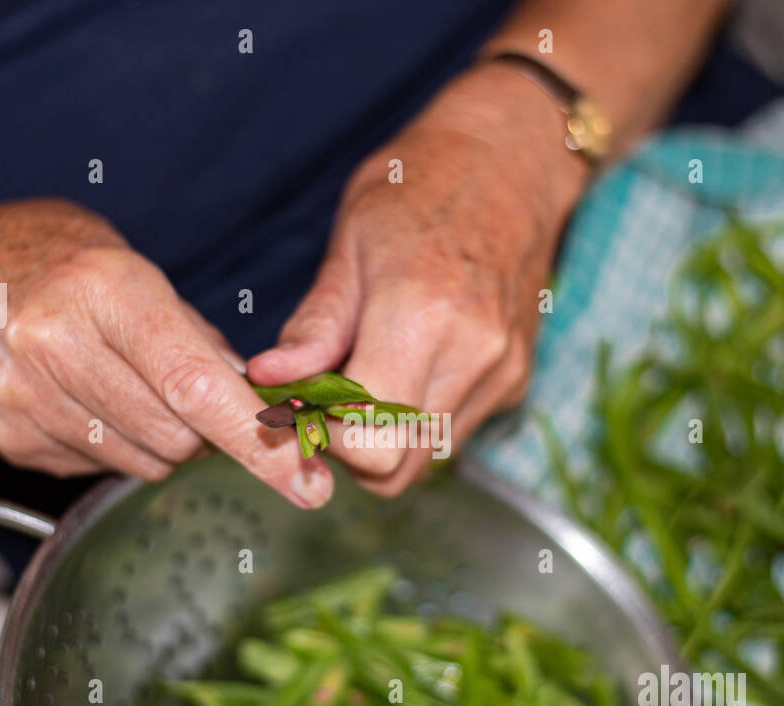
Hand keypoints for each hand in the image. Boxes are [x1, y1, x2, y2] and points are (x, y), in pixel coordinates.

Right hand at [0, 199, 333, 507]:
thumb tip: (261, 400)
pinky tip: (92, 401)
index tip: (309, 481)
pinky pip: (101, 468)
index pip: (198, 386)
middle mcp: (58, 344)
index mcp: (104, 289)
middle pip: (178, 436)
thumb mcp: (128, 268)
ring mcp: (28, 398)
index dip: (260, 441)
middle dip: (212, 436)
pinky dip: (120, 446)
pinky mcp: (13, 437)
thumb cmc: (52, 264)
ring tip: (138, 391)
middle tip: (208, 405)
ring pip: (145, 461)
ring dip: (168, 444)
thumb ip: (195, 336)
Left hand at [247, 62, 586, 494]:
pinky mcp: (515, 380)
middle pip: (394, 468)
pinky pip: (451, 432)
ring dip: (380, 439)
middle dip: (345, 450)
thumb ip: (316, 324)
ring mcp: (501, 372)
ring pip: (424, 460)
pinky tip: (403, 368)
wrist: (513, 160)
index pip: (367, 439)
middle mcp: (473, 355)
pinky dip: (415, 421)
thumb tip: (268, 381)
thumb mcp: (350, 241)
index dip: (321, 436)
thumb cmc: (421, 186)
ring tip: (359, 377)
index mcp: (422, 315)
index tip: (295, 405)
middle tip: (317, 402)